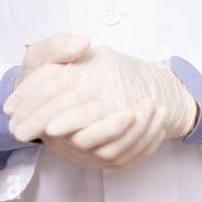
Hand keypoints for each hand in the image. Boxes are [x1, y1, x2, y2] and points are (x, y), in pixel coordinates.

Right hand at [5, 45, 199, 166]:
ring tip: (161, 110)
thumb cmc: (44, 76)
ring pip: (114, 154)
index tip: (130, 112)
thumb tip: (82, 42)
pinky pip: (124, 159)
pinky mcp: (96, 155)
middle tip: (150, 107)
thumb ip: (57, 47)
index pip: (77, 131)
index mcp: (49, 120)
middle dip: (126, 132)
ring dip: (141, 135)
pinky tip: (160, 127)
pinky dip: (144, 146)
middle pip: (99, 148)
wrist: (43, 99)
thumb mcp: (40, 56)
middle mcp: (65, 142)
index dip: (105, 126)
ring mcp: (82, 151)